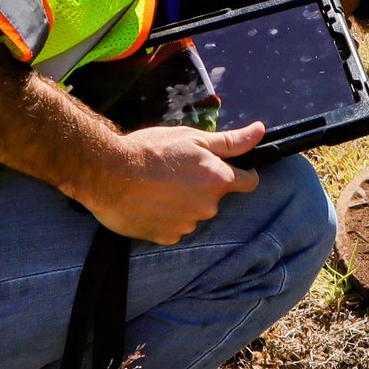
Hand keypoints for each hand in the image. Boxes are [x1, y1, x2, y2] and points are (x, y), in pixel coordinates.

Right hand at [79, 123, 264, 244]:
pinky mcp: (167, 237)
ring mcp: (188, 225)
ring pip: (194, 212)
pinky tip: (149, 202)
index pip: (249, 182)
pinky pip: (174, 227)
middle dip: (203, 185)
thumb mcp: (192, 138)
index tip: (228, 167)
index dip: (241, 172)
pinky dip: (166, 217)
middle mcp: (208, 207)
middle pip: (216, 197)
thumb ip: (230, 141)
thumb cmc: (150, 151)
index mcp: (218, 180)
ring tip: (158, 185)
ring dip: (183, 202)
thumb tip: (260, 131)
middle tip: (177, 170)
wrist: (108, 173)